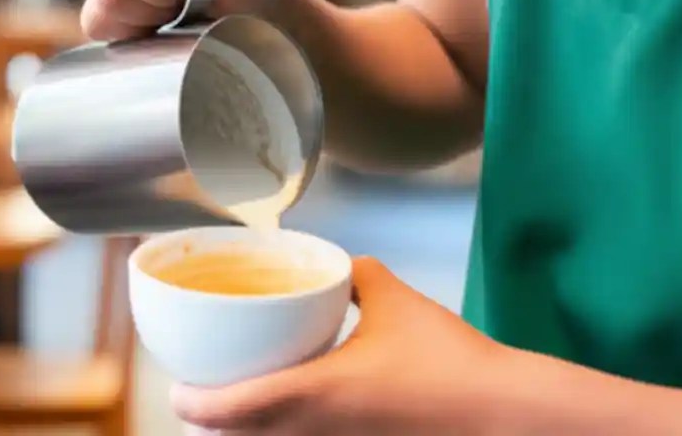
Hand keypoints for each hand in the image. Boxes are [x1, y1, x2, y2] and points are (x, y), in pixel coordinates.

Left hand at [172, 257, 506, 435]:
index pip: (221, 411)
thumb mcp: (393, 301)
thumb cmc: (448, 361)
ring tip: (245, 401)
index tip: (177, 385)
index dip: (189, 401)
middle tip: (206, 387)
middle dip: (213, 418)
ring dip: (248, 430)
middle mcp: (313, 434)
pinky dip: (286, 435)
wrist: (504, 417)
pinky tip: (299, 418)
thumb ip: (356, 274)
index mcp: (307, 395)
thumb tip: (339, 262)